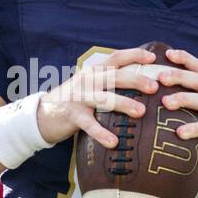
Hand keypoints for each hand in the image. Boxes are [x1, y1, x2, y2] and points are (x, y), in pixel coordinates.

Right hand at [35, 45, 158, 146]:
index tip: (152, 58)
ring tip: (141, 112)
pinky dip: (102, 133)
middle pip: (115, 76)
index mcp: (94, 71)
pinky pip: (89, 124)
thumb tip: (142, 81)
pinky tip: (114, 142)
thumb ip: (109, 80)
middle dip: (136, 80)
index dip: (134, 55)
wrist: (43, 113)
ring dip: (124, 104)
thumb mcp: (90, 84)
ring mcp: (79, 97)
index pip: (116, 57)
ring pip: (105, 98)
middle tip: (155, 87)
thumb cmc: (76, 99)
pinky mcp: (72, 115)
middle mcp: (87, 80)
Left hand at [160, 47, 197, 177]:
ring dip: (183, 99)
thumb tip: (149, 90)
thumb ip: (182, 98)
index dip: (185, 58)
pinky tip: (179, 132)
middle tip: (160, 78)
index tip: (167, 54)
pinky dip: (193, 128)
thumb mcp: (196, 110)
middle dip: (179, 76)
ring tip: (165, 102)